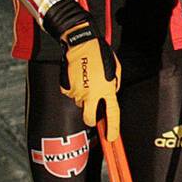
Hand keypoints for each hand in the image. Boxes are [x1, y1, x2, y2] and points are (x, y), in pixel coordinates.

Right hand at [59, 21, 121, 138]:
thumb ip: (114, 85)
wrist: (80, 43)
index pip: (112, 114)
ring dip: (83, 97)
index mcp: (107, 90)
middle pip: (89, 118)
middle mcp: (91, 94)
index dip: (113, 128)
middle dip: (91, 120)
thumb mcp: (116, 69)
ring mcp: (77, 92)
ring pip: (80, 103)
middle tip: (92, 116)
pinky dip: (75, 89)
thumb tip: (111, 94)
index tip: (111, 138)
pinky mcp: (66, 88)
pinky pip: (71, 94)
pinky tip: (78, 77)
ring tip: (86, 80)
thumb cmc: (100, 53)